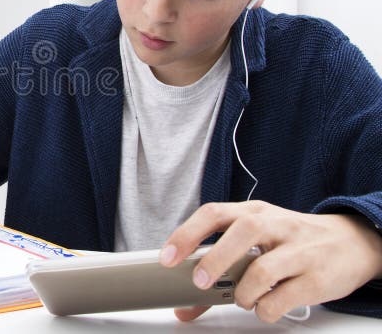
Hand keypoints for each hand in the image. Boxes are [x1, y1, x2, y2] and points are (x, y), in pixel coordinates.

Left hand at [160, 201, 381, 322]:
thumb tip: (184, 306)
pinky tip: (266, 306)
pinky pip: (283, 298)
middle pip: (241, 232)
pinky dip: (266, 309)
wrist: (352, 243)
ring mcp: (299, 249)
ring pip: (262, 270)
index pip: (214, 213)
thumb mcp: (257, 242)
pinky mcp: (317, 278)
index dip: (186, 234)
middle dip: (215, 261)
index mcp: (253, 211)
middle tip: (201, 284)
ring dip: (243, 294)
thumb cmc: (291, 241)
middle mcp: (276, 224)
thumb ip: (220, 268)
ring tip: (243, 299)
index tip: (168, 258)